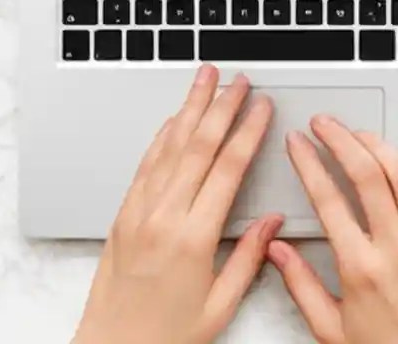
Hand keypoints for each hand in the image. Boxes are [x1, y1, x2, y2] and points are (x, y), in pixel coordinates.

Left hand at [74, 65, 281, 343]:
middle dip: (221, 106)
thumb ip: (249, 258)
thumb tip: (273, 221)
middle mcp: (163, 218)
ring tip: (204, 79)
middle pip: (198, 146)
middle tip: (238, 79)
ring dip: (189, 109)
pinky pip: (146, 166)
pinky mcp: (123, 216)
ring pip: (170, 148)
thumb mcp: (221, 305)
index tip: (263, 107)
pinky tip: (174, 119)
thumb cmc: (165, 336)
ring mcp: (139, 213)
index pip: (228, 169)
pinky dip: (162, 137)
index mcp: (194, 238)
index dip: (248, 132)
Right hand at [267, 116, 397, 343]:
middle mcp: (396, 249)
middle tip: (324, 124)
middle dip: (341, 139)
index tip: (297, 144)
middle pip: (368, 175)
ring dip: (379, 145)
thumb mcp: (330, 329)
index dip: (309, 163)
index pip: (328, 200)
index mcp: (360, 268)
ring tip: (358, 133)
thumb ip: (300, 285)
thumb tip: (276, 248)